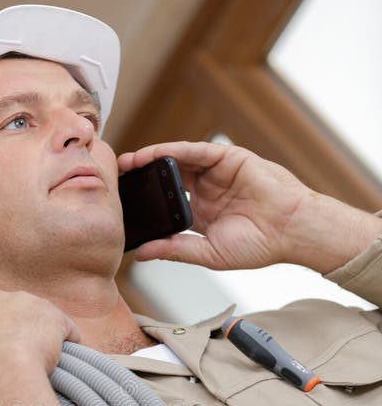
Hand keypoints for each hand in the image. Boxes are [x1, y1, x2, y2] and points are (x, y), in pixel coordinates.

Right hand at [0, 290, 80, 405]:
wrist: (0, 373)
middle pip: (8, 317)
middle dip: (13, 338)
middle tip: (18, 369)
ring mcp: (25, 302)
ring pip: (37, 321)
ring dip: (41, 340)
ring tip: (44, 369)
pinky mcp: (52, 313)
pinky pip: (64, 330)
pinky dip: (67, 346)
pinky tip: (66, 366)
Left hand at [118, 141, 380, 272]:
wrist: (291, 231)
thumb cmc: (258, 246)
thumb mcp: (207, 253)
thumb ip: (174, 250)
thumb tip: (140, 254)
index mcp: (200, 214)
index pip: (164, 204)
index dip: (143, 202)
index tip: (119, 204)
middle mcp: (205, 190)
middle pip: (165, 179)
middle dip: (141, 177)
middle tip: (114, 178)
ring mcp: (216, 173)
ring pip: (177, 162)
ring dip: (151, 160)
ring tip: (127, 163)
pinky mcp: (228, 158)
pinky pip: (195, 151)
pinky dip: (174, 150)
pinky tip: (154, 154)